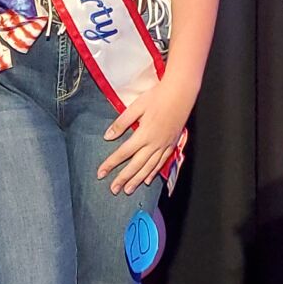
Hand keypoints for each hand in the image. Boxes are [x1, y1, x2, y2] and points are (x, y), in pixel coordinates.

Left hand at [97, 78, 193, 194]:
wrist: (181, 93)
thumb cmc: (157, 97)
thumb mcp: (136, 107)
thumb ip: (121, 123)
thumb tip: (107, 136)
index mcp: (143, 134)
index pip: (123, 153)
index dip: (110, 164)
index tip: (101, 173)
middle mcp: (154, 144)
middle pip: (135, 165)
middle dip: (123, 178)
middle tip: (113, 190)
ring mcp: (164, 146)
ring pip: (148, 168)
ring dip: (137, 180)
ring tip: (128, 190)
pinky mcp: (171, 145)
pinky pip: (161, 163)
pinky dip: (153, 173)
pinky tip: (147, 180)